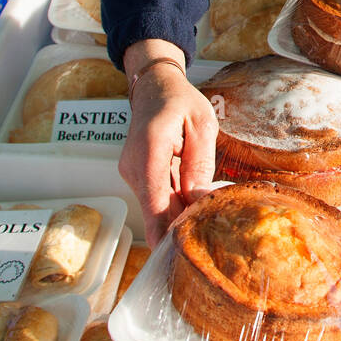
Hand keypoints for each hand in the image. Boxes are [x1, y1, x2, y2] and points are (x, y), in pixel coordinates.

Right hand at [118, 43, 216, 245]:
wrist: (153, 88)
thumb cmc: (180, 102)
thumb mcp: (202, 125)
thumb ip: (200, 162)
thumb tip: (200, 200)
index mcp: (151, 147)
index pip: (155, 199)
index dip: (166, 228)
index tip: (178, 251)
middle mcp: (134, 165)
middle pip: (156, 209)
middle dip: (179, 229)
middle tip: (208, 243)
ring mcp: (132, 173)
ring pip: (157, 207)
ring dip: (180, 217)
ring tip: (208, 223)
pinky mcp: (136, 178)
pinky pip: (157, 199)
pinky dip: (175, 207)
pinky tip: (195, 208)